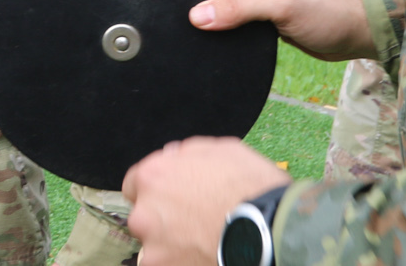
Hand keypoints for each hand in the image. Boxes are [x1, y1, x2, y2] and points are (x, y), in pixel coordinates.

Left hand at [122, 138, 289, 265]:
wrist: (271, 230)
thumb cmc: (251, 187)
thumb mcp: (221, 151)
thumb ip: (187, 154)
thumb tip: (173, 156)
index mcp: (153, 177)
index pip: (134, 185)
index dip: (156, 192)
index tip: (173, 200)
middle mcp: (144, 213)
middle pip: (143, 219)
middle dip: (163, 221)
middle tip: (194, 225)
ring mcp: (154, 249)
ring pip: (155, 250)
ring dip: (172, 249)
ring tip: (203, 245)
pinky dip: (184, 264)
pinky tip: (206, 257)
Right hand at [192, 0, 374, 62]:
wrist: (363, 34)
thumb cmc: (332, 10)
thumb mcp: (283, 5)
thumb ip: (239, 6)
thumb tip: (196, 15)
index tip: (185, 6)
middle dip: (213, 5)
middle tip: (197, 27)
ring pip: (231, 4)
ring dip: (225, 20)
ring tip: (210, 36)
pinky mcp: (272, 10)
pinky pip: (243, 18)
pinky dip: (237, 29)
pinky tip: (227, 39)